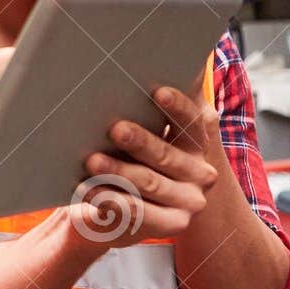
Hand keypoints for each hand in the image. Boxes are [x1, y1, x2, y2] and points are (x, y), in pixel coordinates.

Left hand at [66, 85, 219, 246]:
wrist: (112, 210)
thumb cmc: (125, 160)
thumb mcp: (143, 132)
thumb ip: (152, 105)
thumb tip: (167, 63)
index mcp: (197, 145)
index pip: (191, 122)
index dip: (177, 106)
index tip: (158, 91)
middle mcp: (200, 174)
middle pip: (166, 155)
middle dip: (139, 141)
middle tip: (115, 128)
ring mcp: (189, 202)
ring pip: (150, 183)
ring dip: (119, 171)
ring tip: (92, 160)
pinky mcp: (173, 226)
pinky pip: (137, 212)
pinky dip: (110, 199)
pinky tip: (89, 190)